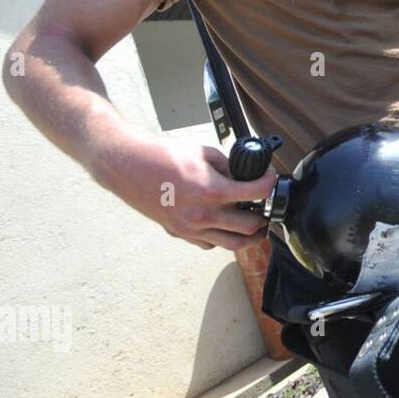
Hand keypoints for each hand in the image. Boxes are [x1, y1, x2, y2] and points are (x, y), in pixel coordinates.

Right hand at [93, 138, 275, 250]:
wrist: (128, 168)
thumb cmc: (164, 156)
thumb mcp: (205, 153)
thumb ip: (230, 167)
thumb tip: (247, 176)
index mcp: (212, 191)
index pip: (258, 193)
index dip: (270, 183)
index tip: (270, 179)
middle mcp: (202, 215)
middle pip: (250, 227)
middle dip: (264, 218)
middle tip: (266, 208)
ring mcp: (190, 229)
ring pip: (232, 244)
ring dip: (249, 236)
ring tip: (255, 225)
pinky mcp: (179, 234)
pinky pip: (210, 244)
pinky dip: (222, 238)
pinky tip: (224, 225)